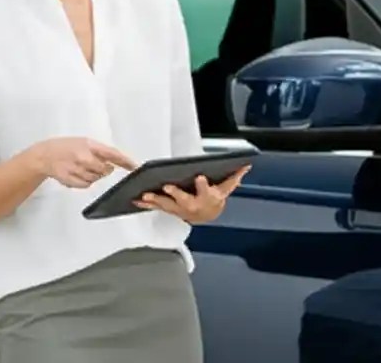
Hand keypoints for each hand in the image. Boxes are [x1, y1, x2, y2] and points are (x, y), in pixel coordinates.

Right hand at [27, 137, 135, 188]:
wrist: (44, 155)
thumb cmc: (65, 147)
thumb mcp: (84, 142)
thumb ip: (100, 151)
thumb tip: (115, 162)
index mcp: (89, 145)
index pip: (113, 154)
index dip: (125, 161)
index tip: (134, 166)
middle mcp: (84, 157)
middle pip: (105, 170)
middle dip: (104, 168)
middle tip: (94, 163)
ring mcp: (77, 170)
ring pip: (96, 178)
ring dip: (94, 174)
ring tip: (82, 166)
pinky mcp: (71, 181)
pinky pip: (86, 184)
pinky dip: (85, 180)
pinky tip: (77, 173)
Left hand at [136, 166, 250, 223]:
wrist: (207, 216)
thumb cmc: (214, 199)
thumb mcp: (226, 188)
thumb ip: (234, 178)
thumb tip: (246, 165)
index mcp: (207, 198)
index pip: (208, 191)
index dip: (204, 185)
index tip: (200, 177)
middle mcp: (193, 206)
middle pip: (184, 200)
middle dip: (175, 194)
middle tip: (166, 186)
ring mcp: (180, 209)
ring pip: (167, 205)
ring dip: (155, 200)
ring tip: (144, 195)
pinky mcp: (169, 209)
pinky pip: (156, 207)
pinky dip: (145, 204)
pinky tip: (134, 199)